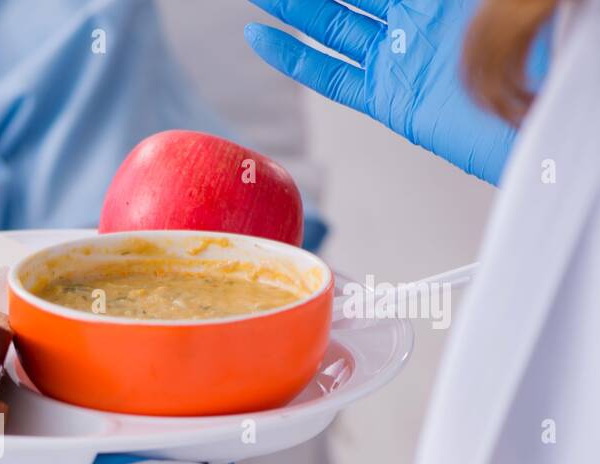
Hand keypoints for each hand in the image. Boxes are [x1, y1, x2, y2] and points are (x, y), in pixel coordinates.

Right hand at [243, 0, 547, 184]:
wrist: (538, 114)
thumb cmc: (526, 46)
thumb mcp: (476, 0)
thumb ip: (420, 0)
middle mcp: (415, 19)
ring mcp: (399, 56)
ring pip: (332, 26)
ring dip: (293, 10)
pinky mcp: (388, 96)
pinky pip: (332, 75)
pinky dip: (295, 59)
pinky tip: (263, 39)